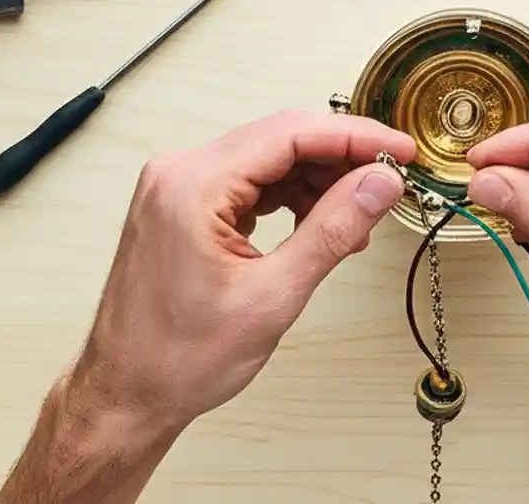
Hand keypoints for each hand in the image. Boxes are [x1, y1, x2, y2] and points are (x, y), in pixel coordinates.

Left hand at [72, 110, 414, 428]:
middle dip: (341, 159)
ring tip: (356, 220)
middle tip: (391, 184)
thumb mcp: (274, 295)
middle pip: (280, 139)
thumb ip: (333, 229)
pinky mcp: (184, 206)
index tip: (400, 151)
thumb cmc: (178, 359)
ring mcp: (178, 188)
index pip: (290, 133)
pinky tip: (319, 224)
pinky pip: (250, 182)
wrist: (127, 395)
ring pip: (268, 160)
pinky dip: (290, 197)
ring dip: (318, 182)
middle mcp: (179, 173)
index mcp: (192, 185)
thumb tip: (380, 183)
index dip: (356, 137)